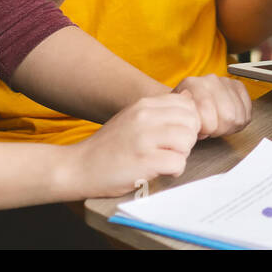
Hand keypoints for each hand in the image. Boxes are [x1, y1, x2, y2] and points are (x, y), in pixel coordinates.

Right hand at [65, 92, 199, 198]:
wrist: (78, 167)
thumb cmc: (109, 147)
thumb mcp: (132, 118)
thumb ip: (158, 110)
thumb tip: (188, 100)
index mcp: (144, 104)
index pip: (187, 104)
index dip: (187, 122)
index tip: (174, 135)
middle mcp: (145, 116)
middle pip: (192, 121)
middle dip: (187, 138)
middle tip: (171, 150)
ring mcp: (144, 138)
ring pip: (188, 140)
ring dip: (181, 155)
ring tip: (163, 160)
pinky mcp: (144, 161)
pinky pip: (178, 163)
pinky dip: (173, 171)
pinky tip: (159, 172)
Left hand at [173, 75, 252, 137]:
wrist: (189, 99)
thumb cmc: (184, 111)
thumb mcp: (178, 117)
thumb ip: (186, 122)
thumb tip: (201, 130)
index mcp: (191, 84)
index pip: (208, 113)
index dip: (206, 129)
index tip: (200, 130)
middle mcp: (210, 80)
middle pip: (228, 116)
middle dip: (219, 129)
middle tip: (210, 129)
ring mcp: (226, 82)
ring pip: (239, 116)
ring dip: (229, 127)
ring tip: (218, 124)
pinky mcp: (239, 87)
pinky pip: (247, 112)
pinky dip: (239, 121)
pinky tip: (227, 120)